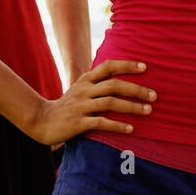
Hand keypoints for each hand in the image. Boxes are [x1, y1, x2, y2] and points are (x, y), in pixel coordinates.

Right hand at [32, 59, 154, 145]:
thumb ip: (98, 83)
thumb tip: (123, 79)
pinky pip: (101, 122)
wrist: (41, 121)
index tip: (145, 67)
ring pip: (110, 102)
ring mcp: (81, 106)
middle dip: (137, 89)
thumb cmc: (67, 106)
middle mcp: (84, 90)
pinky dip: (117, 125)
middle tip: (154, 96)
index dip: (127, 65)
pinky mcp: (78, 123)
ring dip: (131, 107)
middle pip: (114, 85)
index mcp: (86, 79)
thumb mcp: (80, 89)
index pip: (109, 66)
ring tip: (148, 111)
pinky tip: (130, 129)